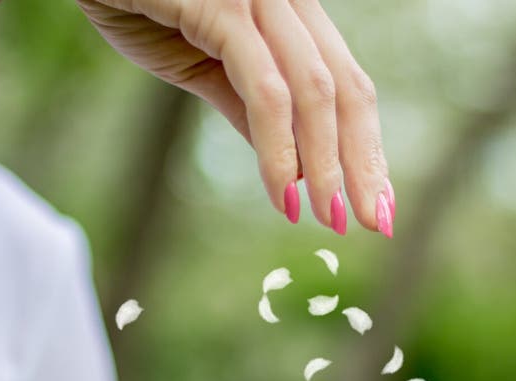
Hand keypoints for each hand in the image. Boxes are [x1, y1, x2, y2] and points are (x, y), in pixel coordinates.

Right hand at [76, 0, 394, 235]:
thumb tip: (290, 168)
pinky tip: (284, 197)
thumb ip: (248, 108)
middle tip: (370, 223)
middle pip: (345, 91)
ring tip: (329, 220)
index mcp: (289, 12)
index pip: (345, 86)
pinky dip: (279, 150)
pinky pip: (265, 90)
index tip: (376, 202)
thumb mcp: (202, 65)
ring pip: (314, 92)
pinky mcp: (225, 6)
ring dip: (326, 166)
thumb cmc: (139, 0)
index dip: (366, 147)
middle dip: (361, 164)